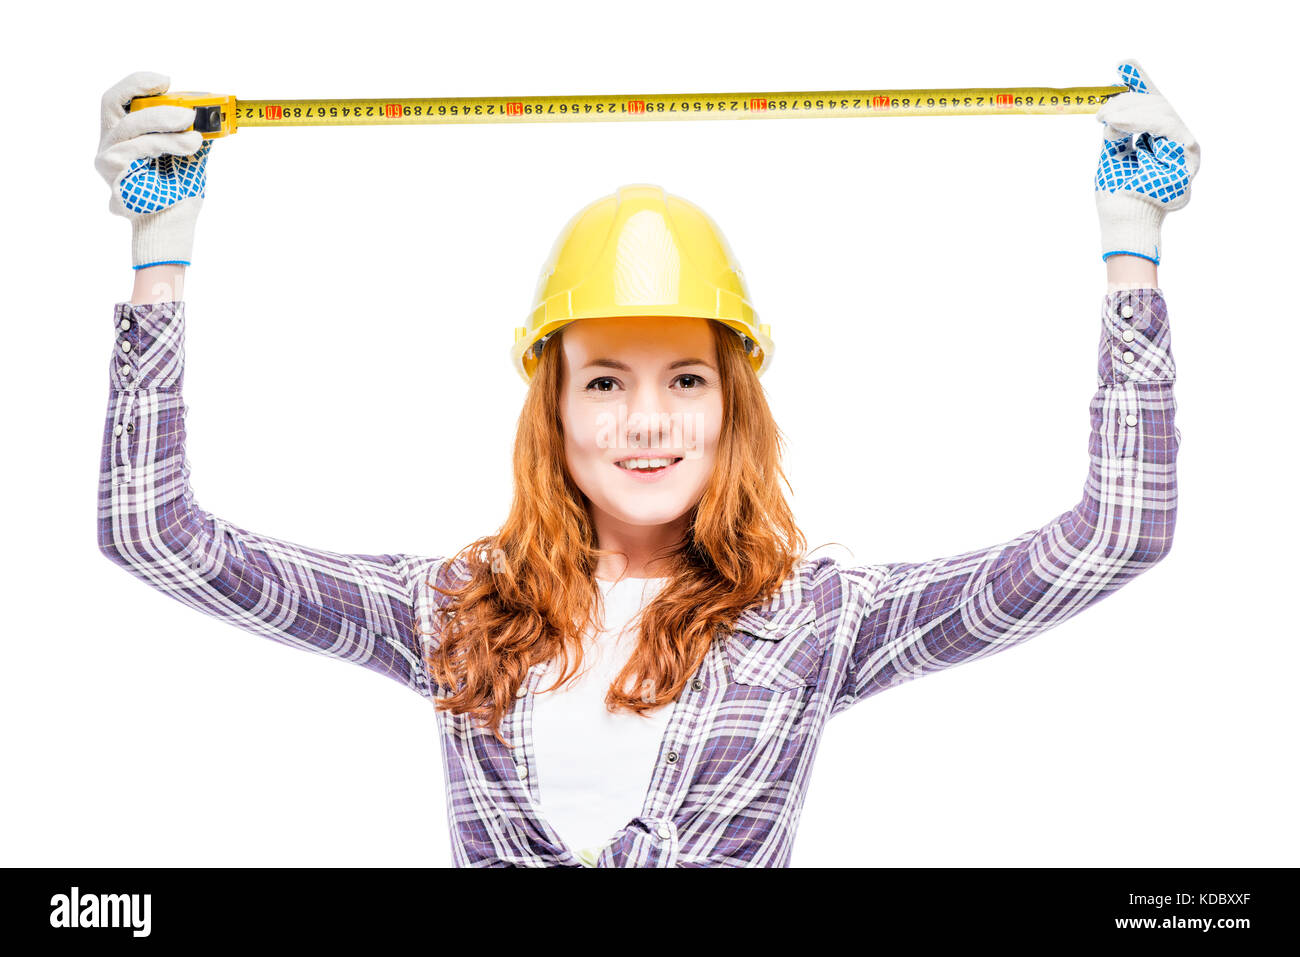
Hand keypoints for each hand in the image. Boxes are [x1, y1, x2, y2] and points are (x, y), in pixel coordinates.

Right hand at [95, 71, 212, 268]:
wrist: (176, 223)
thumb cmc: (179, 188)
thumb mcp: (188, 151)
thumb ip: (192, 129)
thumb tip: (211, 110)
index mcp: (124, 131)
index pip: (119, 98)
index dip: (137, 83)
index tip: (166, 81)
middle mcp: (110, 141)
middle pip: (116, 105)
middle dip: (156, 106)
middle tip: (189, 115)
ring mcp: (107, 158)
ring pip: (131, 129)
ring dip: (167, 131)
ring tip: (195, 140)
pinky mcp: (112, 174)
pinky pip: (134, 151)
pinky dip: (162, 146)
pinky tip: (187, 151)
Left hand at [1093, 59, 1199, 264]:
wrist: (1122, 222)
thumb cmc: (1117, 196)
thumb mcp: (1112, 155)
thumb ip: (1117, 131)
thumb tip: (1113, 108)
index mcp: (1156, 142)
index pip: (1150, 106)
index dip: (1139, 84)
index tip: (1123, 63)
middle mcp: (1174, 142)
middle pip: (1157, 104)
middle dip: (1128, 100)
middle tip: (1102, 111)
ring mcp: (1184, 147)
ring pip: (1162, 110)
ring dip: (1131, 110)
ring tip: (1107, 119)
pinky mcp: (1188, 153)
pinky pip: (1167, 124)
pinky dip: (1142, 120)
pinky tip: (1121, 124)